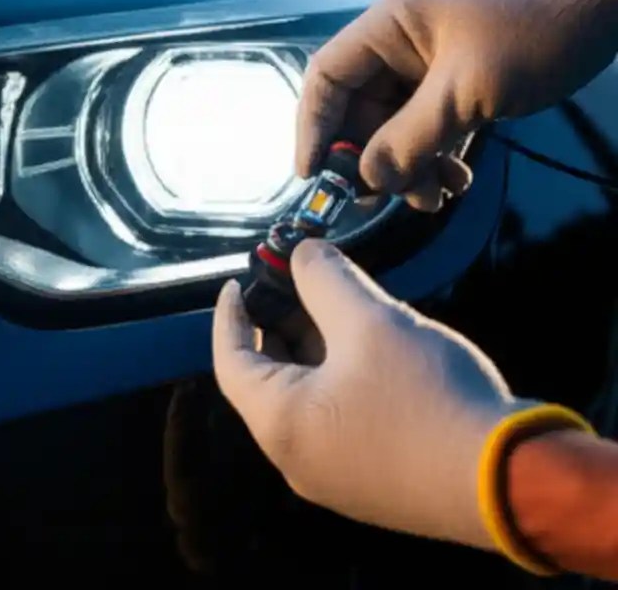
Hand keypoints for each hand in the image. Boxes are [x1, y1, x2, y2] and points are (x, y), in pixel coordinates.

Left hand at [212, 239, 536, 549]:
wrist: (512, 480)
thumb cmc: (428, 398)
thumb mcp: (371, 321)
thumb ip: (326, 280)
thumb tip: (302, 253)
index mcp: (279, 424)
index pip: (231, 361)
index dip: (230, 316)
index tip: (238, 281)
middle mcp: (296, 459)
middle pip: (268, 383)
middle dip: (279, 329)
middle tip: (295, 286)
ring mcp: (336, 479)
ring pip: (307, 403)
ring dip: (314, 355)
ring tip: (339, 310)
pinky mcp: (374, 488)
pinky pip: (339, 426)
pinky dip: (340, 384)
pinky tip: (375, 356)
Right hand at [298, 0, 617, 210]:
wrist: (616, 2)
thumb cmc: (540, 30)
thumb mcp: (468, 91)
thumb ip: (410, 138)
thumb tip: (368, 180)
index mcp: (392, 23)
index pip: (327, 78)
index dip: (314, 128)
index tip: (314, 176)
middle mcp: (403, 38)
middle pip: (362, 110)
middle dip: (376, 159)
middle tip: (396, 199)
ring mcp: (433, 58)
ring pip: (397, 123)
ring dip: (410, 164)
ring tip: (436, 196)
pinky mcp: (460, 75)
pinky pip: (429, 122)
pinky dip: (436, 153)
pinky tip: (456, 178)